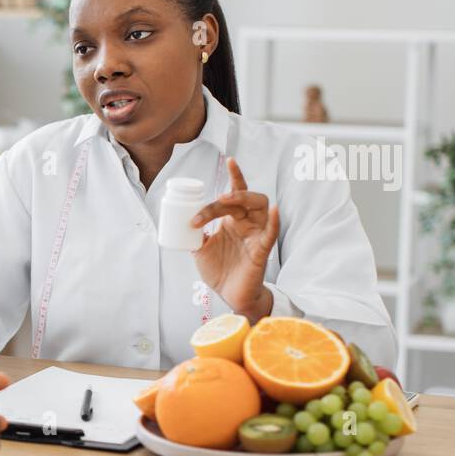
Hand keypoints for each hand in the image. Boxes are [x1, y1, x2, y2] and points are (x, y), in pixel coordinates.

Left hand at [190, 157, 279, 321]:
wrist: (229, 295)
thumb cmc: (219, 271)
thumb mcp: (201, 249)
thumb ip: (195, 233)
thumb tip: (181, 221)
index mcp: (233, 220)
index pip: (236, 193)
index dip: (235, 176)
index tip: (229, 160)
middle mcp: (247, 223)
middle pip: (244, 198)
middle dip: (227, 196)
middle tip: (212, 201)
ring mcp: (256, 234)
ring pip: (260, 206)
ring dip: (243, 199)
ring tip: (226, 199)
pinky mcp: (262, 249)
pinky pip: (272, 232)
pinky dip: (274, 220)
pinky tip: (273, 210)